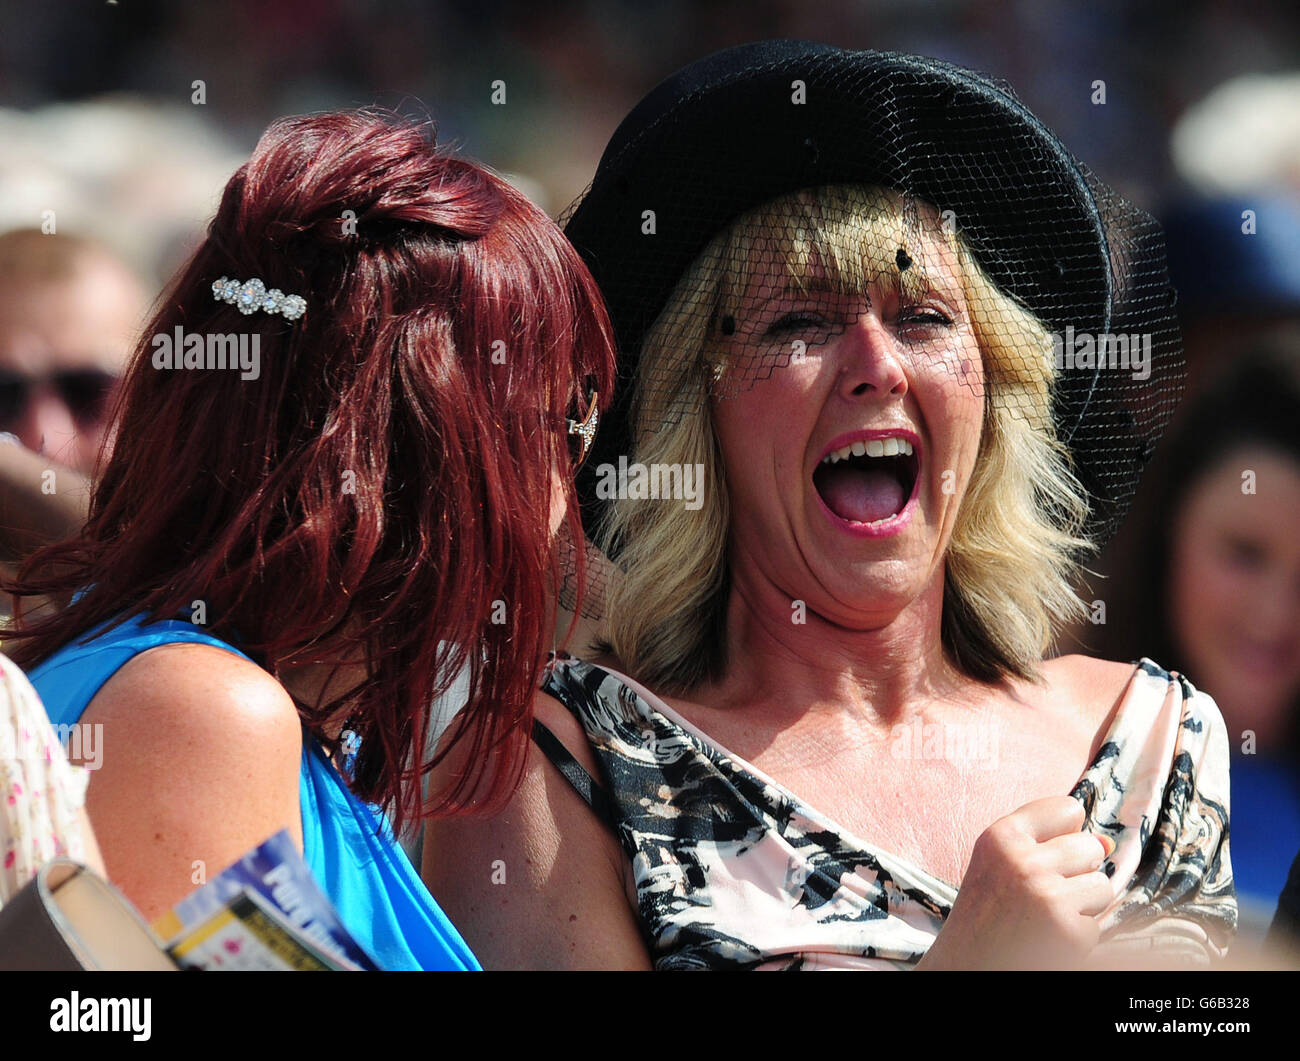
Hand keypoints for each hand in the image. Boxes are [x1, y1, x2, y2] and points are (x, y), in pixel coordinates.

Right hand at [918, 795, 1113, 969]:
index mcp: (1000, 836)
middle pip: (1090, 846)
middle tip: (1040, 894)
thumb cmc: (986, 914)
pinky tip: (1048, 939)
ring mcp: (1047, 896)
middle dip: (1077, 871)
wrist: (967, 966)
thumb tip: (1109, 842)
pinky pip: (1097, 923)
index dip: (1066, 833)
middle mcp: (1022, 861)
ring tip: (1045, 916)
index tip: (1046, 853)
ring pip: (1101, 885)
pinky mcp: (1069, 931)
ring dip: (1082, 904)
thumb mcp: (1001, 865)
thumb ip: (1047, 844)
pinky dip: (1078, 935)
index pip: (1067, 809)